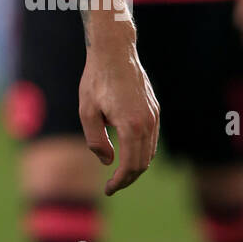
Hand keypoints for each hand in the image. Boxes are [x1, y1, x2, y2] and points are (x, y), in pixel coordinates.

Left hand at [79, 32, 159, 194]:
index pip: (131, 165)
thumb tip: (107, 162)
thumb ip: (95, 140)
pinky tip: (128, 152)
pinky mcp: (155, 109)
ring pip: (150, 152)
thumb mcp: (87, 111)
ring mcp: (154, 115)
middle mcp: (148, 122)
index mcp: (131, 125)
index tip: (108, 189)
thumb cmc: (96, 80)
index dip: (119, 182)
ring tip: (119, 172)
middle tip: (112, 185)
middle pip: (143, 163)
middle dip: (128, 178)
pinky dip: (142, 150)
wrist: (114, 52)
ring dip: (136, 166)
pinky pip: (152, 138)